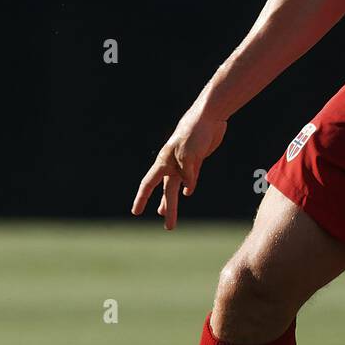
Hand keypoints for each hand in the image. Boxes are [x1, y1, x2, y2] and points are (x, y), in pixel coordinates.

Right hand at [131, 106, 227, 229]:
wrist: (209, 117)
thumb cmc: (195, 132)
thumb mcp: (189, 153)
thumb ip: (188, 172)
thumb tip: (187, 190)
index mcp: (164, 162)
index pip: (149, 184)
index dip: (142, 198)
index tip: (135, 212)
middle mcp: (171, 165)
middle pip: (167, 191)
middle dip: (168, 209)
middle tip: (169, 228)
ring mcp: (184, 163)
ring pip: (176, 187)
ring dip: (173, 201)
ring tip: (167, 216)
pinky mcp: (196, 161)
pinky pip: (190, 178)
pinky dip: (188, 186)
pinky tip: (186, 193)